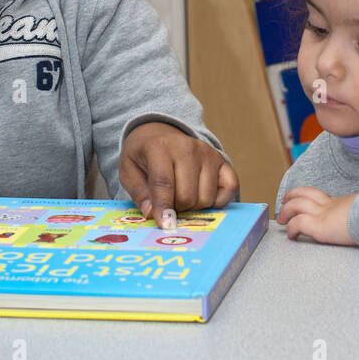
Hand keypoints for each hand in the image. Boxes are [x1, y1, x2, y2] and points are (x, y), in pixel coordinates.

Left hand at [118, 122, 237, 229]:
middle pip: (188, 196)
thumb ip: (139, 194)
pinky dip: (218, 200)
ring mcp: (208, 153)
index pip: (164, 183)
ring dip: (194, 206)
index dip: (164, 208)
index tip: (165, 225)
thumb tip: (152, 214)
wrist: (159, 134)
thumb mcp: (129, 171)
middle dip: (177, 208)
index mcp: (159, 147)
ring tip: (183, 196)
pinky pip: (230, 188)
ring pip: (207, 197)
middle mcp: (187, 147)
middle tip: (169, 203)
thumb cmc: (143, 156)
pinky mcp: (222, 161)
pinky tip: (203, 196)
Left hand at [276, 187, 356, 245]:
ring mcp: (323, 213)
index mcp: (340, 202)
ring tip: (281, 219)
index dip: (308, 196)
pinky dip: (291, 229)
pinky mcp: (319, 225)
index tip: (303, 199)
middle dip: (292, 196)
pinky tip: (291, 236)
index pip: (320, 196)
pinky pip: (297, 224)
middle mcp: (329, 205)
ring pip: (296, 205)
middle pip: (304, 194)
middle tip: (284, 201)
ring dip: (286, 211)